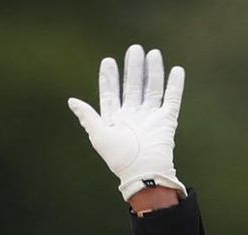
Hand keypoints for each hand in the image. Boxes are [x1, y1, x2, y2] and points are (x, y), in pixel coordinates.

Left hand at [67, 44, 187, 200]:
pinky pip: (172, 99)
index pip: (111, 94)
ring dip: (153, 71)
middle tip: (134, 49)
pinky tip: (176, 70)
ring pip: (152, 88)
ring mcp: (150, 117)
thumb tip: (71, 100)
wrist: (144, 172)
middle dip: (133, 68)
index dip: (109, 78)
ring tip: (152, 53)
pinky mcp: (166, 121)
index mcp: (115, 119)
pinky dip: (174, 86)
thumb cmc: (119, 157)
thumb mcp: (99, 135)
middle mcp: (133, 116)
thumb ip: (87, 116)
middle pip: (133, 86)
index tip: (108, 61)